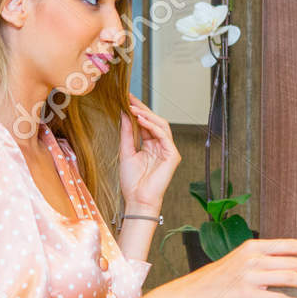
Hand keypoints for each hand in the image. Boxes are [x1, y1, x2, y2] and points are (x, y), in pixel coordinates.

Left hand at [118, 96, 179, 212]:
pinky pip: (164, 136)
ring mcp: (168, 150)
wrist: (137, 199)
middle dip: (142, 108)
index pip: (145, 123)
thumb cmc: (132, 181)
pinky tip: (141, 120)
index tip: (125, 98)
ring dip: (147, 115)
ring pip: (161, 125)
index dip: (137, 110)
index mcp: (150, 145)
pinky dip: (152, 126)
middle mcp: (160, 146)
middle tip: (129, 98)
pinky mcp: (172, 155)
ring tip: (133, 108)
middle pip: (154, 121)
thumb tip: (124, 114)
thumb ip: (126, 133)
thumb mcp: (126, 152)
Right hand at [182, 237, 296, 297]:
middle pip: (294, 261)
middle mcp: (254, 259)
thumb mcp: (241, 259)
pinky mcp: (249, 296)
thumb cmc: (219, 278)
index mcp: (254, 247)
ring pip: (290, 278)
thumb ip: (265, 259)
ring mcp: (251, 277)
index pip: (290, 244)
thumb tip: (292, 262)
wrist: (195, 293)